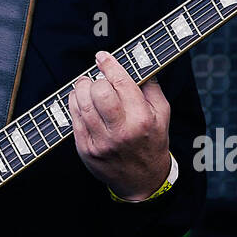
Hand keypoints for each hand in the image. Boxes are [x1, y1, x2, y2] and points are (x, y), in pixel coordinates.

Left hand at [67, 50, 173, 200]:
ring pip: (82, 104)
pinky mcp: (86, 149)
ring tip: (87, 87)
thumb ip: (151, 87)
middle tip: (97, 79)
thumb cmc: (152, 142)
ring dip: (81, 89)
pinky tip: (82, 101)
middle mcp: (121, 131)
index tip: (102, 56)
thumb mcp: (162, 114)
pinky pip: (74, 118)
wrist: (142, 179)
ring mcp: (101, 142)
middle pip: (99, 92)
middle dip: (96, 80)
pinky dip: (74, 104)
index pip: (121, 83)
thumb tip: (138, 64)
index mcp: (142, 119)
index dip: (109, 65)